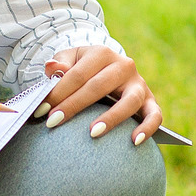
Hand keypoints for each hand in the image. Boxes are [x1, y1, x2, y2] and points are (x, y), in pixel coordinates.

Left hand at [40, 45, 162, 144]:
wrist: (109, 70)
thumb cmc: (83, 68)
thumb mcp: (70, 59)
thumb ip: (60, 64)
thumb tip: (52, 67)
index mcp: (102, 53)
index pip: (78, 74)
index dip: (58, 92)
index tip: (40, 110)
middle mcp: (124, 66)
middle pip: (98, 86)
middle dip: (73, 105)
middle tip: (53, 122)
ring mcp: (139, 84)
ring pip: (129, 101)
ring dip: (111, 118)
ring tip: (92, 133)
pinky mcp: (150, 101)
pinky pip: (155, 115)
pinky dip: (148, 127)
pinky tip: (134, 141)